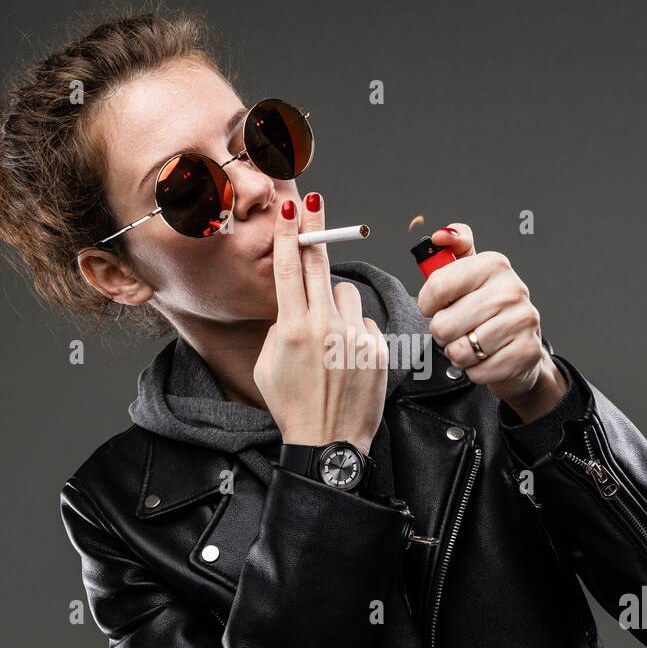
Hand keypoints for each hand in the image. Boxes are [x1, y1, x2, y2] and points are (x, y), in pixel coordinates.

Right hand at [254, 192, 388, 455]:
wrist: (328, 444)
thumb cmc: (292, 405)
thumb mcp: (269, 365)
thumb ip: (281, 326)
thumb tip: (296, 302)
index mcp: (292, 329)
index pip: (291, 268)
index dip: (291, 233)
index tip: (293, 207)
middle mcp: (325, 327)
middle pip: (321, 265)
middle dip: (317, 231)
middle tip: (316, 204)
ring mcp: (355, 337)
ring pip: (345, 295)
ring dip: (336, 305)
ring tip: (329, 340)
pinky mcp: (377, 349)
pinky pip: (364, 323)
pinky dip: (355, 333)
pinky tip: (347, 360)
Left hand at [416, 223, 566, 422]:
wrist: (520, 348)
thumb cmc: (486, 310)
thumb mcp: (470, 274)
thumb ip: (453, 249)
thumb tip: (440, 235)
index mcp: (493, 264)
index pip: (438, 284)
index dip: (427, 303)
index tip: (435, 306)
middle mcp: (512, 289)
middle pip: (444, 324)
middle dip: (442, 334)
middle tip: (457, 329)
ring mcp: (522, 321)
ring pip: (459, 350)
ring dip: (458, 354)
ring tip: (471, 344)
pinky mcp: (526, 352)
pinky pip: (477, 370)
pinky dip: (474, 371)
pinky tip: (485, 358)